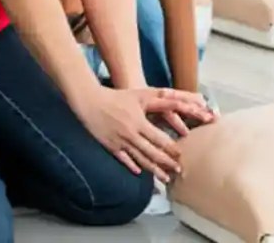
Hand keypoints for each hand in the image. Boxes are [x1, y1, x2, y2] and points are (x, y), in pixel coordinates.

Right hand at [72, 87, 213, 182]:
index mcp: (139, 123)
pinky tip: (140, 172)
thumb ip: (160, 101)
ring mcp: (120, 143)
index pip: (159, 140)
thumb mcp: (140, 96)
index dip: (171, 149)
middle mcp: (131, 136)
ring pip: (140, 159)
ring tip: (165, 178)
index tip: (181, 155)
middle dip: (166, 163)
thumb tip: (178, 101)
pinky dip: (132, 166)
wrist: (91, 102)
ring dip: (154, 170)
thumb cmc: (118, 97)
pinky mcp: (111, 147)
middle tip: (179, 170)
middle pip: (152, 153)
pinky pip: (123, 160)